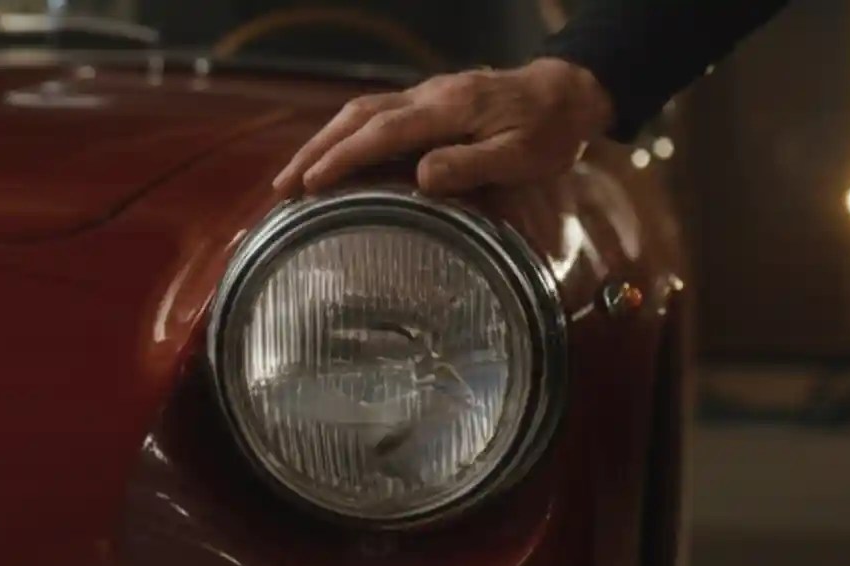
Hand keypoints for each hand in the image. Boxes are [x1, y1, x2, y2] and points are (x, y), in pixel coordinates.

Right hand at [273, 58, 614, 195]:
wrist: (567, 94)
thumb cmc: (548, 132)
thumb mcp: (521, 157)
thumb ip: (472, 166)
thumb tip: (421, 179)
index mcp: (448, 108)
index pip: (382, 132)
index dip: (343, 157)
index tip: (310, 182)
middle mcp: (428, 96)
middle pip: (357, 116)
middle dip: (315, 149)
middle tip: (282, 187)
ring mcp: (426, 96)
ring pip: (361, 112)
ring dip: (324, 142)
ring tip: (295, 177)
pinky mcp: (430, 104)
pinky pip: (376, 116)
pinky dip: (346, 137)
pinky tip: (334, 159)